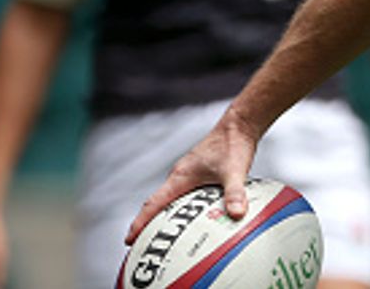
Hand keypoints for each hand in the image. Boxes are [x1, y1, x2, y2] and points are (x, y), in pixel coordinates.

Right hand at [123, 116, 258, 243]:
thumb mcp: (235, 171)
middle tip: (141, 244)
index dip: (140, 223)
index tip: (129, 240)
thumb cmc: (233, 143)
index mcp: (181, 176)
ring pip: (171, 197)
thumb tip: (237, 214)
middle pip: (157, 203)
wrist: (240, 124)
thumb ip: (235, 193)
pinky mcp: (200, 171)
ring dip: (164, 215)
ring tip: (164, 235)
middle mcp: (181, 174)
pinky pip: (184, 193)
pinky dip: (182, 206)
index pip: (153, 203)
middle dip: (148, 223)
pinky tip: (194, 216)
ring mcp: (189, 172)